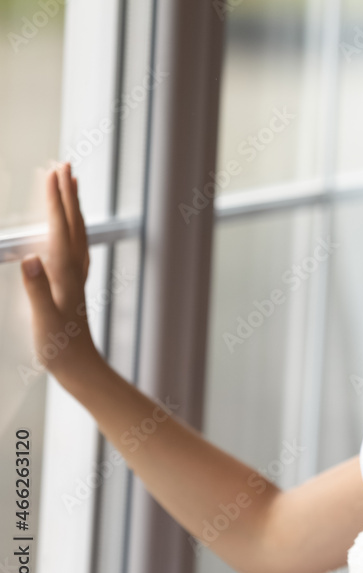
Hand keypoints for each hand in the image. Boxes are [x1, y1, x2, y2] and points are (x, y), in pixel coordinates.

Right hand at [19, 162, 99, 381]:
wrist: (78, 366)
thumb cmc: (58, 347)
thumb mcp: (43, 319)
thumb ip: (36, 290)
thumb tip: (31, 259)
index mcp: (65, 272)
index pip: (61, 227)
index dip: (56, 199)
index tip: (53, 172)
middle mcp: (74, 269)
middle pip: (73, 222)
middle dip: (67, 193)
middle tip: (64, 164)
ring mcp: (76, 275)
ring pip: (76, 231)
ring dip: (72, 206)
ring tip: (70, 183)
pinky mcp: (73, 284)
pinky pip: (74, 245)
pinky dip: (71, 227)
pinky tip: (68, 226)